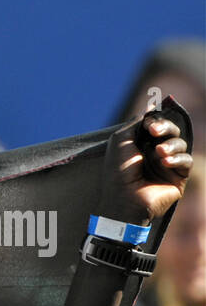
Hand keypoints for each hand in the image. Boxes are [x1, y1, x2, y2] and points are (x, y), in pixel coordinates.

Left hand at [97, 108, 192, 224]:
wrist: (123, 200)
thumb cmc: (117, 172)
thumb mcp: (120, 141)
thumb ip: (135, 122)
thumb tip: (151, 105)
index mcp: (141, 144)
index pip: (157, 125)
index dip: (156, 120)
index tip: (148, 124)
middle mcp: (155, 153)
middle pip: (172, 131)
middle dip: (165, 127)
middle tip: (154, 131)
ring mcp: (167, 165)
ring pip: (181, 144)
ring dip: (170, 145)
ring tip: (158, 153)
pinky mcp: (178, 177)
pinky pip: (186, 161)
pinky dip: (177, 158)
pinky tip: (165, 162)